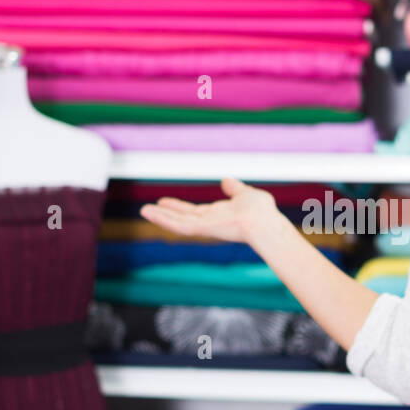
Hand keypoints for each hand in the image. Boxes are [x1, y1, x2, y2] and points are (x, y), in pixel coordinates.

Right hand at [138, 177, 280, 245]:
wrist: (264, 222)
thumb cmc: (262, 211)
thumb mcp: (246, 194)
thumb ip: (235, 189)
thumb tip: (225, 180)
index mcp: (219, 215)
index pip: (194, 212)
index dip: (178, 207)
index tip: (165, 202)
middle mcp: (210, 222)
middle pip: (182, 218)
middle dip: (165, 214)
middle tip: (147, 210)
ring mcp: (205, 227)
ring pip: (178, 223)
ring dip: (160, 217)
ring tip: (144, 211)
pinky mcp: (203, 230)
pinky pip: (180, 226)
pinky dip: (165, 220)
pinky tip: (151, 214)